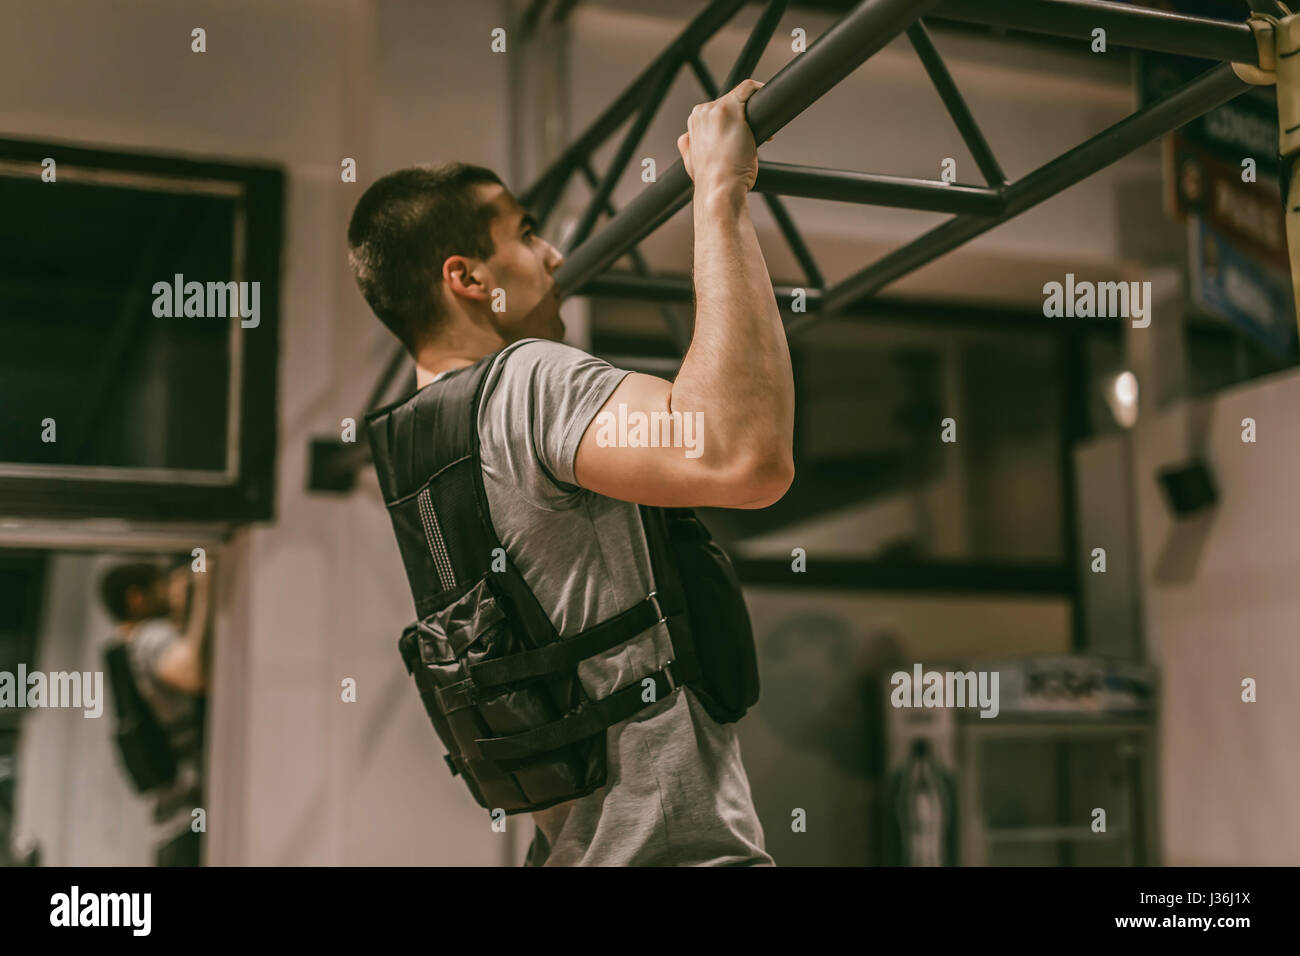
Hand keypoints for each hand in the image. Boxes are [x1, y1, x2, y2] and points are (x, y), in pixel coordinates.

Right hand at [676, 78, 767, 196]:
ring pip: (740, 98)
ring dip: (752, 113)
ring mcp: (715, 110)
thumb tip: (687, 139)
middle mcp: (701, 113)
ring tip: (758, 138)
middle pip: (730, 103)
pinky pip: (748, 88)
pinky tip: (766, 102)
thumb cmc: (711, 182)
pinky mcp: (731, 109)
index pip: (717, 111)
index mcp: (693, 123)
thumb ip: (689, 147)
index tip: (743, 136)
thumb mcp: (691, 162)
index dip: (734, 122)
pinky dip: (759, 90)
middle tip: (752, 140)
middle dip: (744, 119)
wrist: (719, 190)